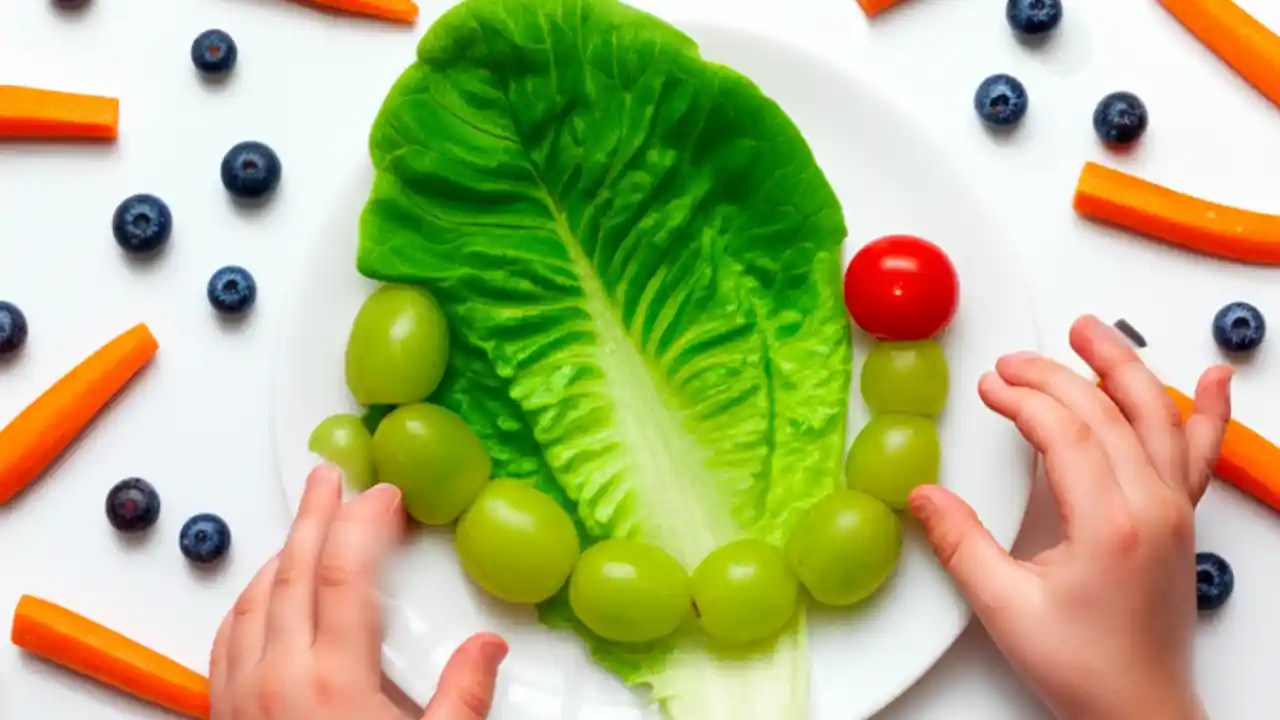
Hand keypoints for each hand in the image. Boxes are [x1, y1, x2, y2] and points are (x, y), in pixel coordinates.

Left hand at [210, 466, 507, 719]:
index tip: (383, 496)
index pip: (345, 575)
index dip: (364, 524)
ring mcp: (240, 697)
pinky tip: (261, 598)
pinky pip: (225, 638)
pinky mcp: (222, 717)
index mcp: (333, 682)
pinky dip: (248, 600)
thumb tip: (488, 650)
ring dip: (281, 554)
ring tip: (303, 528)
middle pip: (293, 571)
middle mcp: (276, 680)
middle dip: (314, 515)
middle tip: (329, 476)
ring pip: (252, 599)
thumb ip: (462, 699)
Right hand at [909, 315, 1229, 719]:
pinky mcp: (1181, 520)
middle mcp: (1153, 508)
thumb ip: (959, 544)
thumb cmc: (1083, 668)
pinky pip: (1200, 452)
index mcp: (1110, 525)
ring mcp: (1175, 511)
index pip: (1067, 434)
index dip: (1024, 400)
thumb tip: (923, 495)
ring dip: (1124, 367)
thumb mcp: (1005, 607)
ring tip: (1091, 331)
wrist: (1139, 708)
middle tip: (1012, 361)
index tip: (990, 387)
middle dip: (1056, 375)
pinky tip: (1214, 380)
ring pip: (1157, 416)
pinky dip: (1209, 413)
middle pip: (1108, 412)